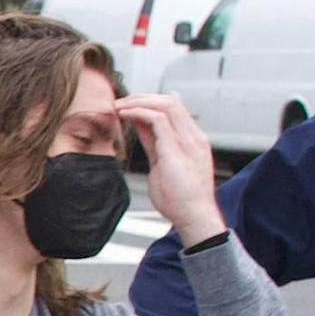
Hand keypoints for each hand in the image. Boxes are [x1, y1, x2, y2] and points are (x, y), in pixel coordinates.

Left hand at [120, 91, 223, 235]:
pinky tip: (125, 114)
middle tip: (121, 102)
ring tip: (119, 106)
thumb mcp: (162, 163)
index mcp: (193, 140)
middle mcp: (193, 136)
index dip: (149, 103)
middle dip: (142, 98)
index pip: (173, 110)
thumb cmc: (180, 198)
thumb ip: (154, 143)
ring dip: (138, 101)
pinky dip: (138, 112)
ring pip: (166, 104)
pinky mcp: (176, 149)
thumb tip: (141, 126)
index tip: (128, 107)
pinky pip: (157, 120)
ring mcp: (188, 141)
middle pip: (170, 101)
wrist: (194, 217)